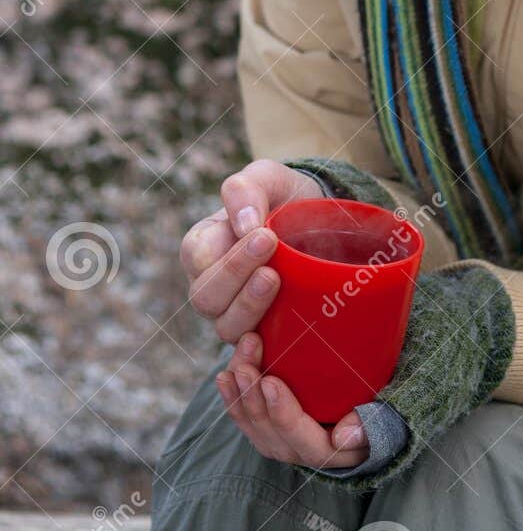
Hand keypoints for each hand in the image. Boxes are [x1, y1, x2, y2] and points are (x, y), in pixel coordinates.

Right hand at [182, 158, 323, 346]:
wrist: (317, 222)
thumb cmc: (282, 196)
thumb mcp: (266, 178)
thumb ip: (246, 189)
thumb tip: (245, 224)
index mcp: (202, 247)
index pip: (198, 258)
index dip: (228, 253)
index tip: (266, 234)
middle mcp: (210, 285)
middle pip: (206, 297)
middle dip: (236, 276)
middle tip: (272, 249)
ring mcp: (233, 312)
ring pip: (226, 327)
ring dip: (249, 307)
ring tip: (276, 279)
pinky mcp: (261, 332)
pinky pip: (252, 352)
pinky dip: (261, 347)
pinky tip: (282, 330)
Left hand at [215, 329, 370, 469]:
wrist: (364, 416)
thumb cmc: (376, 410)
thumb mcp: (383, 416)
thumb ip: (371, 423)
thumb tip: (344, 436)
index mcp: (329, 452)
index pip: (302, 438)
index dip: (283, 413)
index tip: (271, 382)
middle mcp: (298, 453)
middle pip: (269, 431)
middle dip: (253, 397)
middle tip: (245, 364)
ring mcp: (280, 443)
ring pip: (253, 424)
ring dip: (240, 394)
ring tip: (236, 362)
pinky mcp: (267, 429)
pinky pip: (246, 418)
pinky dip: (233, 399)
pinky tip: (225, 378)